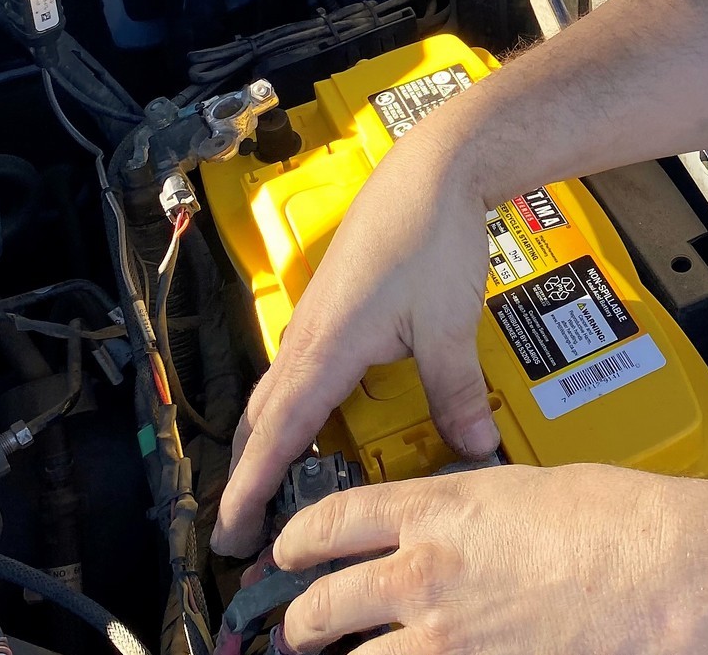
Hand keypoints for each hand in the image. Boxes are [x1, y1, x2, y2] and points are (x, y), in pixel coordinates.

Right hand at [212, 131, 498, 555]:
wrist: (430, 169)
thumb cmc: (429, 236)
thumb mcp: (447, 324)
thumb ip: (456, 392)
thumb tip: (475, 451)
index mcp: (325, 351)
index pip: (275, 440)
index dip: (250, 492)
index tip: (232, 538)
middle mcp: (308, 341)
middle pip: (265, 425)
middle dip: (252, 481)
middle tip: (250, 536)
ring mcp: (317, 323)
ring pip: (280, 399)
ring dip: (273, 446)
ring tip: (278, 494)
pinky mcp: (333, 311)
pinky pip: (302, 375)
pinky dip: (297, 413)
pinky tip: (322, 429)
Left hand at [274, 464, 707, 653]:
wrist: (658, 575)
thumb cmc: (616, 521)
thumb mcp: (528, 488)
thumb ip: (476, 507)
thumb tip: (460, 520)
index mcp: (439, 508)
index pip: (334, 520)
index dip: (297, 540)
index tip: (287, 551)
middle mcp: (423, 572)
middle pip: (323, 602)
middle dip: (299, 622)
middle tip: (296, 628)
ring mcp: (440, 637)